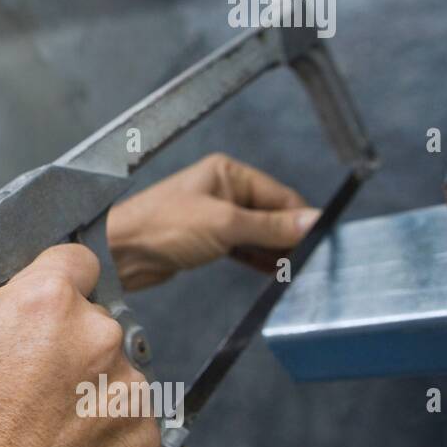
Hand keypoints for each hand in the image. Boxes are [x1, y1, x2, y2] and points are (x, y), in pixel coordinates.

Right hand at [0, 244, 158, 446]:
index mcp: (46, 302)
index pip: (75, 260)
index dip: (54, 277)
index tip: (43, 301)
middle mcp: (97, 337)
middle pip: (93, 320)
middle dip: (65, 341)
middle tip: (26, 380)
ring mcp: (125, 392)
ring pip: (113, 373)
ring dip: (88, 388)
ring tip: (41, 426)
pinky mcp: (143, 442)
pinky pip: (129, 421)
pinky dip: (104, 432)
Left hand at [106, 152, 318, 290]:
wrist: (122, 253)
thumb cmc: (160, 227)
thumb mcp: (225, 224)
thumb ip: (271, 226)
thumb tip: (312, 221)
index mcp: (227, 173)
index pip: (279, 195)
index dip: (302, 219)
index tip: (324, 241)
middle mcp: (222, 190)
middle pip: (272, 214)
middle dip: (290, 237)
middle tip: (312, 261)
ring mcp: (214, 216)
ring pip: (258, 234)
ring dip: (276, 251)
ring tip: (296, 271)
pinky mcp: (206, 240)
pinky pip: (243, 248)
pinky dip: (258, 259)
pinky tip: (274, 273)